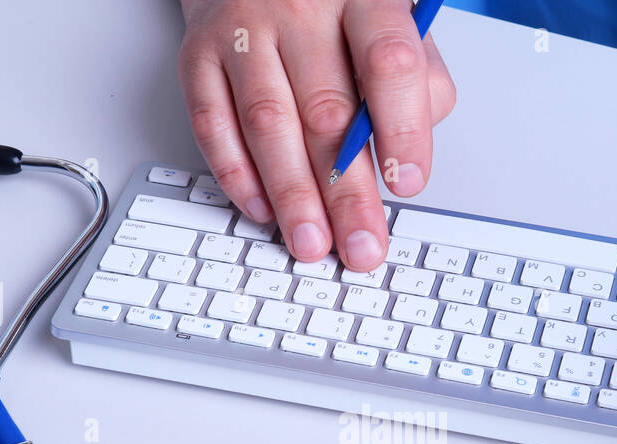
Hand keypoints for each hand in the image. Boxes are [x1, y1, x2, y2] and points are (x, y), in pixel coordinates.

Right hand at [177, 0, 456, 270]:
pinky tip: (263, 209)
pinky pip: (214, 123)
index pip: (388, 63)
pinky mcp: (199, 54)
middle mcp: (299, 7)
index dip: (402, 130)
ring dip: (291, 195)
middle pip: (325, 111)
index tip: (407, 185)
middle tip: (361, 245)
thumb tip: (406, 156)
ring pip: (268, 125)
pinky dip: (238, 175)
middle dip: (345, 193)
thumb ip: (417, 81)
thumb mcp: (393, 19)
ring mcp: (242, 29)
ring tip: (311, 243)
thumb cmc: (336, 4)